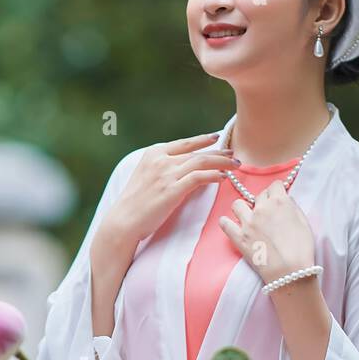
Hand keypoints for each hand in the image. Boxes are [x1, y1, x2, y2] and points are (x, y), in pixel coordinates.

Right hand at [100, 132, 240, 247]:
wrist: (123, 221)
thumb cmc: (134, 204)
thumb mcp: (145, 178)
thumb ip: (161, 169)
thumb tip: (181, 169)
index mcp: (153, 154)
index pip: (184, 143)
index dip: (202, 140)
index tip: (217, 139)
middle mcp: (161, 160)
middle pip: (197, 152)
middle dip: (218, 153)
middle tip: (233, 154)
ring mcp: (167, 174)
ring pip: (202, 162)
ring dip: (222, 162)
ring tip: (235, 165)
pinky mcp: (172, 189)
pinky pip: (199, 177)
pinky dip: (213, 176)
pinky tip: (223, 178)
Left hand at [218, 180, 315, 284]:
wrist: (290, 271)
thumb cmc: (301, 248)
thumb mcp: (304, 222)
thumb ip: (292, 207)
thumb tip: (285, 200)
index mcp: (280, 202)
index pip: (274, 185)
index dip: (277, 191)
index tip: (277, 197)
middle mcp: (262, 208)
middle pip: (259, 195)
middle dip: (263, 201)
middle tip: (268, 213)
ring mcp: (248, 222)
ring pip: (237, 204)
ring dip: (243, 208)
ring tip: (248, 217)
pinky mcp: (239, 237)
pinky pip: (225, 223)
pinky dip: (226, 223)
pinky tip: (230, 224)